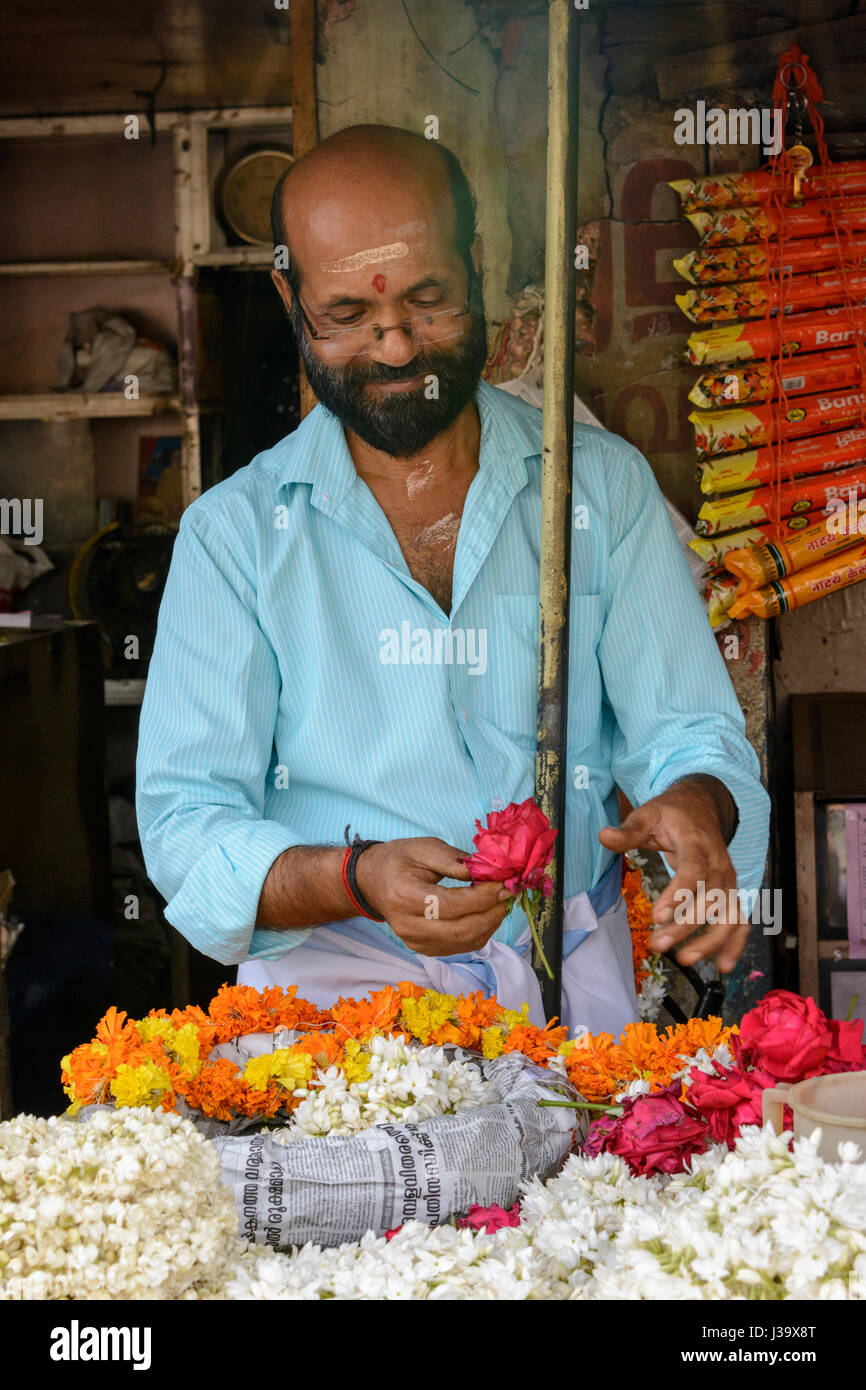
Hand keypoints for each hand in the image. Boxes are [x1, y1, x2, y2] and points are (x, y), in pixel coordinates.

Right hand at [354, 837, 510, 955]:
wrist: (373, 882)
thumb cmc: (399, 860)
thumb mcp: (424, 848)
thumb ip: (455, 860)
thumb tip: (489, 871)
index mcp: (403, 896)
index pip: (449, 905)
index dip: (482, 897)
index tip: (504, 883)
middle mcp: (407, 925)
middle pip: (460, 930)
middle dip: (492, 912)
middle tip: (509, 893)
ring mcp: (415, 942)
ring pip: (465, 942)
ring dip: (491, 923)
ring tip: (502, 901)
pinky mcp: (425, 949)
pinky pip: (462, 946)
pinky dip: (481, 931)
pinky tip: (488, 913)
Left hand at [597, 782, 747, 972]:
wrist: (702, 806)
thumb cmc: (671, 814)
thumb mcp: (647, 815)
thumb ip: (628, 831)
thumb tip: (603, 836)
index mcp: (697, 843)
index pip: (693, 871)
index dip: (678, 894)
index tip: (658, 915)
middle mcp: (718, 863)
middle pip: (709, 899)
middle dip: (685, 925)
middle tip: (658, 944)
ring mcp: (728, 879)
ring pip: (728, 914)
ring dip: (710, 940)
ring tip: (685, 959)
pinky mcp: (731, 891)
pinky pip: (740, 919)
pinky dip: (735, 943)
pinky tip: (722, 966)